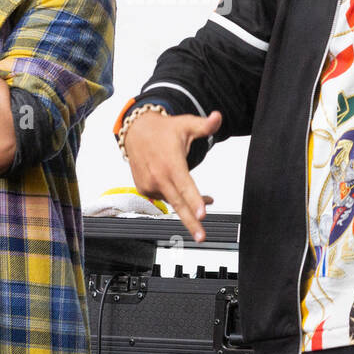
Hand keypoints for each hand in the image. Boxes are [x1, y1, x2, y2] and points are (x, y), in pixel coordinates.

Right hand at [123, 110, 221, 242]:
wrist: (136, 132)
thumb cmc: (163, 130)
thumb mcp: (186, 124)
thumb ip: (204, 125)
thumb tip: (218, 117)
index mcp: (171, 163)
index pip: (185, 185)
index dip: (194, 200)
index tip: (202, 214)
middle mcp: (158, 176)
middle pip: (178, 203)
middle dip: (191, 222)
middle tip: (201, 236)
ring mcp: (150, 185)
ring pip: (174, 201)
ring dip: (189, 204)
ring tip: (207, 200)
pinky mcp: (144, 190)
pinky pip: (165, 198)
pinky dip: (176, 198)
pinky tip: (184, 193)